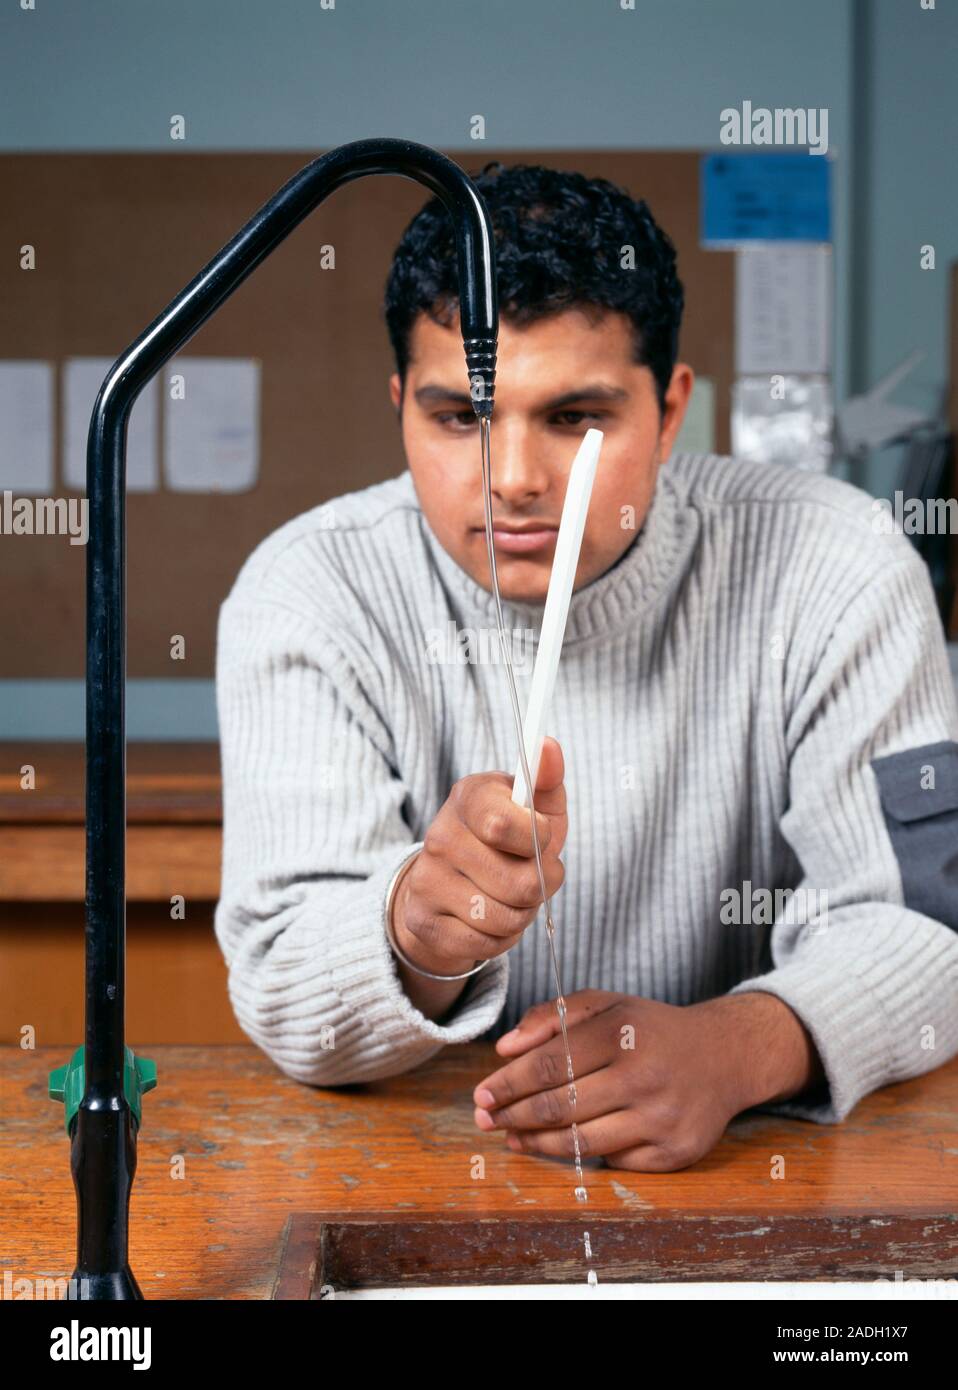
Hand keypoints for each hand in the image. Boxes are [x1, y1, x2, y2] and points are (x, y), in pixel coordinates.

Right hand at [392, 737, 567, 976]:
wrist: (447, 883)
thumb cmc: (505, 841)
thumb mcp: (532, 808)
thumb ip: (546, 779)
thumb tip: (550, 745)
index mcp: (468, 798)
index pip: (503, 825)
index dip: (538, 840)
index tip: (542, 838)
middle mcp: (440, 837)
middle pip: (518, 883)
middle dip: (542, 886)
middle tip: (536, 876)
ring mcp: (427, 881)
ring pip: (504, 919)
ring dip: (524, 915)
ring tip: (514, 898)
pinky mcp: (424, 922)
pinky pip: (486, 944)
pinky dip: (503, 938)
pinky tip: (493, 919)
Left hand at [472, 989, 818, 1171]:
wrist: (723, 1056)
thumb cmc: (649, 1029)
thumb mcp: (605, 1004)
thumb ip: (552, 1016)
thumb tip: (505, 1050)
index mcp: (621, 1032)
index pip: (548, 1064)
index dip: (508, 1083)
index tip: (482, 1093)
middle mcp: (642, 1076)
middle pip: (558, 1106)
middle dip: (512, 1115)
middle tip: (486, 1119)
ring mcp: (660, 1118)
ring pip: (579, 1141)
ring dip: (535, 1143)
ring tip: (511, 1137)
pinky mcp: (673, 1152)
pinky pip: (612, 1161)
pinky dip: (581, 1155)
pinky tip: (558, 1145)